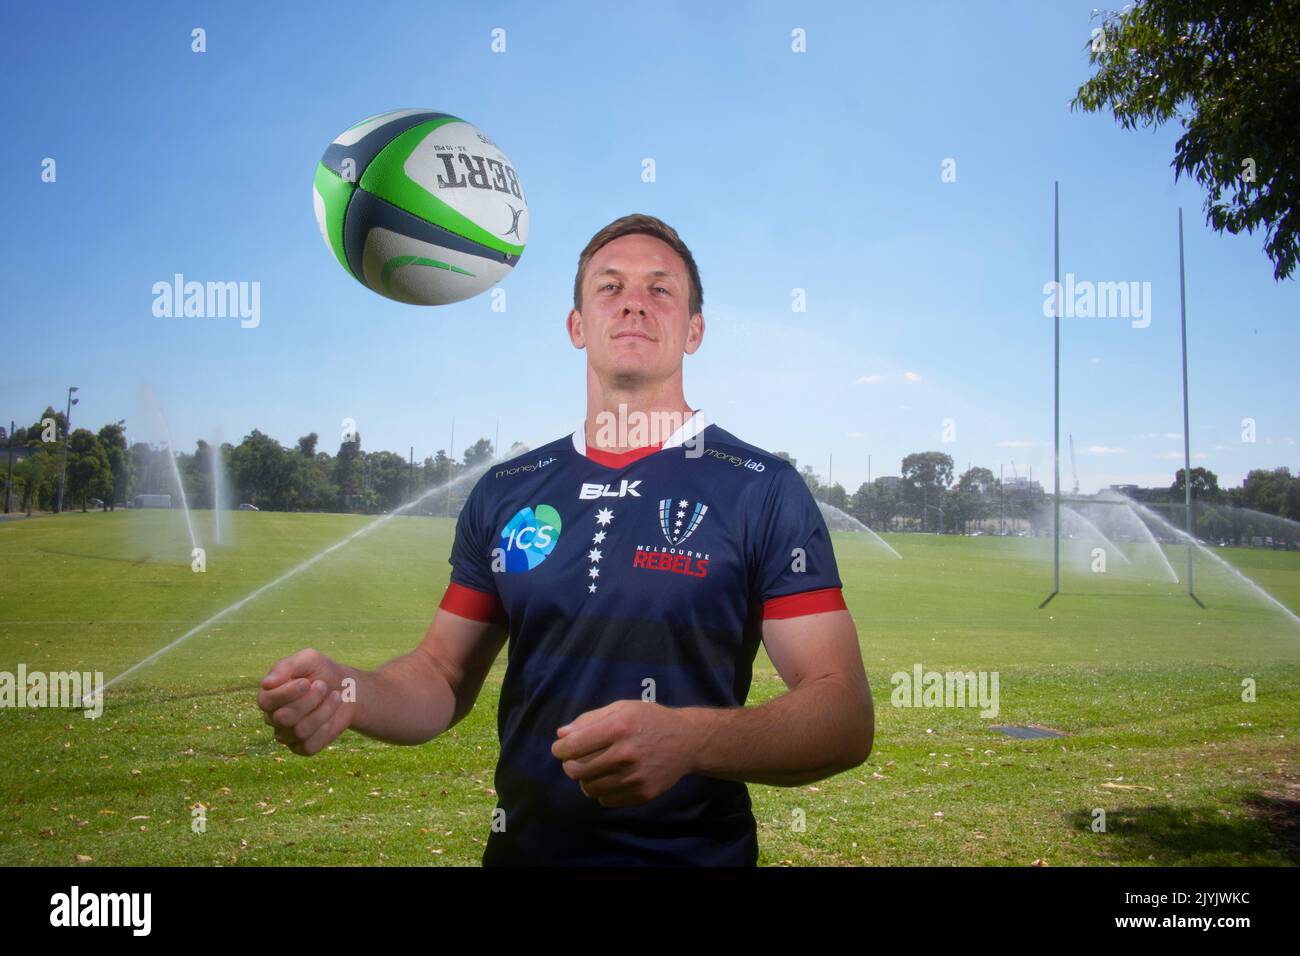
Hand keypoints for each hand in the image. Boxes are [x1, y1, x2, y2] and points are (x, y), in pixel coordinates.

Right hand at [257, 648, 353, 755]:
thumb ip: (285, 667)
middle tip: (323, 686)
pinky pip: (310, 746)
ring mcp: (287, 735)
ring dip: (323, 711)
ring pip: (299, 731)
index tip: (307, 682)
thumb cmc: (322, 671)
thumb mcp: (308, 659)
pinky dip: (327, 729)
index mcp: (269, 697)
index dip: (287, 693)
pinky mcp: (303, 747)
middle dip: (309, 701)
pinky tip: (333, 714)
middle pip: (283, 718)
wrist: (348, 688)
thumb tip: (265, 683)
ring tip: (335, 696)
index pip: (266, 701)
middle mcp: (274, 718)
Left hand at [551, 699, 695, 806]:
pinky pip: (605, 799)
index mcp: (619, 727)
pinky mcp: (642, 794)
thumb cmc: (650, 720)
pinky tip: (610, 778)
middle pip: (577, 770)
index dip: (560, 749)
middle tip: (573, 761)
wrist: (687, 741)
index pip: (574, 745)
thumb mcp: (622, 708)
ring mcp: (635, 777)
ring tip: (593, 768)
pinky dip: (601, 790)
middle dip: (569, 765)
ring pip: (589, 788)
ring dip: (585, 779)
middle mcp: (626, 753)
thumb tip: (561, 734)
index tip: (560, 749)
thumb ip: (590, 719)